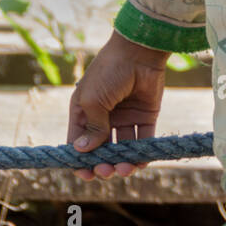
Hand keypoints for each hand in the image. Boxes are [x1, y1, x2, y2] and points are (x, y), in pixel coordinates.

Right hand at [67, 30, 167, 180]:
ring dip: (122, 162)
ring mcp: (125, 116)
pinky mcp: (145, 115)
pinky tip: (139, 163)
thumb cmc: (109, 72)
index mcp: (85, 110)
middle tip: (106, 171)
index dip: (81, 160)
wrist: (140, 52)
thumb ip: (92, 127)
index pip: (79, 141)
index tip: (85, 174)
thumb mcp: (93, 100)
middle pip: (102, 148)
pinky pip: (143, 140)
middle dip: (103, 163)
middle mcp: (104, 115)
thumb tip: (82, 152)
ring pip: (123, 148)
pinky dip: (142, 153)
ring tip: (124, 169)